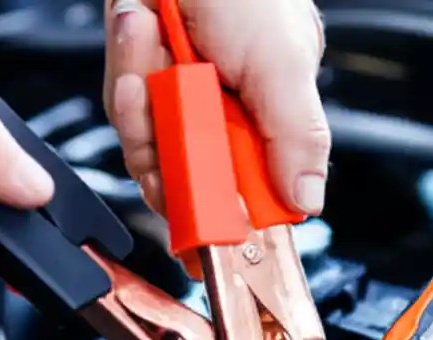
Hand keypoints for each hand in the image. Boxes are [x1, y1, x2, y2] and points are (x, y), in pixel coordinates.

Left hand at [102, 0, 329, 216]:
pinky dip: (126, 69)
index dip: (222, 211)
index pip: (249, 193)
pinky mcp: (142, 82)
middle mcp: (226, 115)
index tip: (206, 221)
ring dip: (143, 98)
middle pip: (190, 180)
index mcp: (273, 116)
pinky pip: (123, 110)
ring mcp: (182, 100)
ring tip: (153, 35)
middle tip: (175, 108)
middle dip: (172, 153)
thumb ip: (297, 137)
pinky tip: (139, 25)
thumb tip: (309, 202)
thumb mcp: (284, 61)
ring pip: (150, 148)